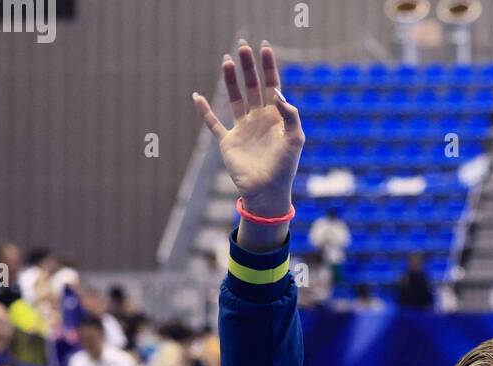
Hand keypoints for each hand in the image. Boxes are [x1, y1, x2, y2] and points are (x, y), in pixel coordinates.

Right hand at [192, 40, 302, 218]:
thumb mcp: (295, 139)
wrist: (268, 192)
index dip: (269, 67)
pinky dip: (204, 111)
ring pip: (234, 98)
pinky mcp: (228, 142)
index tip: (265, 47)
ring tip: (227, 61)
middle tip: (243, 46)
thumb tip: (278, 92)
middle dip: (248, 67)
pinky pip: (213, 123)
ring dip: (229, 80)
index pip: (272, 86)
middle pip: (252, 87)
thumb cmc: (285, 168)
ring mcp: (242, 129)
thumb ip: (290, 114)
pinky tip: (197, 96)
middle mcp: (258, 120)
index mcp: (276, 118)